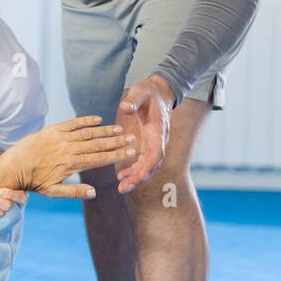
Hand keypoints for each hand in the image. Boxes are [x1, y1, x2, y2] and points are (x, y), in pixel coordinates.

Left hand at [0, 116, 135, 197]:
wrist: (12, 167)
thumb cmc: (33, 181)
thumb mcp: (53, 191)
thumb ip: (74, 191)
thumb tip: (95, 193)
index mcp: (71, 164)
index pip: (100, 159)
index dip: (117, 155)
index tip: (131, 152)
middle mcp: (68, 149)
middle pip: (98, 144)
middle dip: (117, 141)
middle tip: (132, 138)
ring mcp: (60, 137)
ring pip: (88, 133)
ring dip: (105, 130)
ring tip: (119, 129)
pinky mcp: (52, 129)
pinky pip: (72, 123)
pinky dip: (86, 121)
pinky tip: (98, 119)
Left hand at [115, 75, 173, 193]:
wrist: (159, 91)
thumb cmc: (148, 91)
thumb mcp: (140, 92)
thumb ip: (133, 100)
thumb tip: (124, 108)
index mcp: (157, 129)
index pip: (156, 153)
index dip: (147, 167)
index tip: (137, 177)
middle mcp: (159, 139)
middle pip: (152, 164)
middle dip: (139, 178)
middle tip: (123, 189)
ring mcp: (155, 142)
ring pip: (149, 165)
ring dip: (137, 177)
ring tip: (122, 187)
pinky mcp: (150, 143)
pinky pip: (144, 160)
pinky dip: (135, 169)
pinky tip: (123, 175)